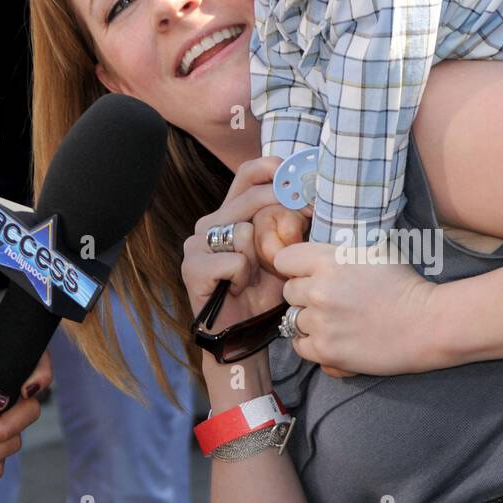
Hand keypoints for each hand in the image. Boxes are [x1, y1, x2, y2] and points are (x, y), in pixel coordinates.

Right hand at [182, 159, 298, 335]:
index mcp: (231, 213)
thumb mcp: (284, 253)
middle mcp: (210, 223)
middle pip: (251, 198)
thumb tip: (310, 196)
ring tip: (253, 278)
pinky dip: (243, 278)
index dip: (272, 168)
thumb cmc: (265, 293)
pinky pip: (234, 261)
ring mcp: (196, 244)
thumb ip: (291, 223)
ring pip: (245, 232)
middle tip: (300, 230)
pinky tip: (237, 289)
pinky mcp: (192, 266)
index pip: (248, 174)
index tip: (297, 176)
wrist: (243, 334)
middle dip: (282, 211)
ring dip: (259, 259)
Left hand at [274, 240, 439, 377]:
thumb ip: (339, 250)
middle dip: (305, 295)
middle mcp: (319, 291)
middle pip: (289, 292)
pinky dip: (312, 344)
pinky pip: (300, 346)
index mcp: (328, 260)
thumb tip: (317, 251)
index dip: (295, 267)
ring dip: (310, 321)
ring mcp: (321, 323)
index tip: (307, 274)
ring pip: (293, 320)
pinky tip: (331, 338)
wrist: (428, 324)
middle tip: (330, 300)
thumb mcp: (374, 251)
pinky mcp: (327, 351)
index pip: (284, 260)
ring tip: (335, 321)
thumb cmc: (406, 285)